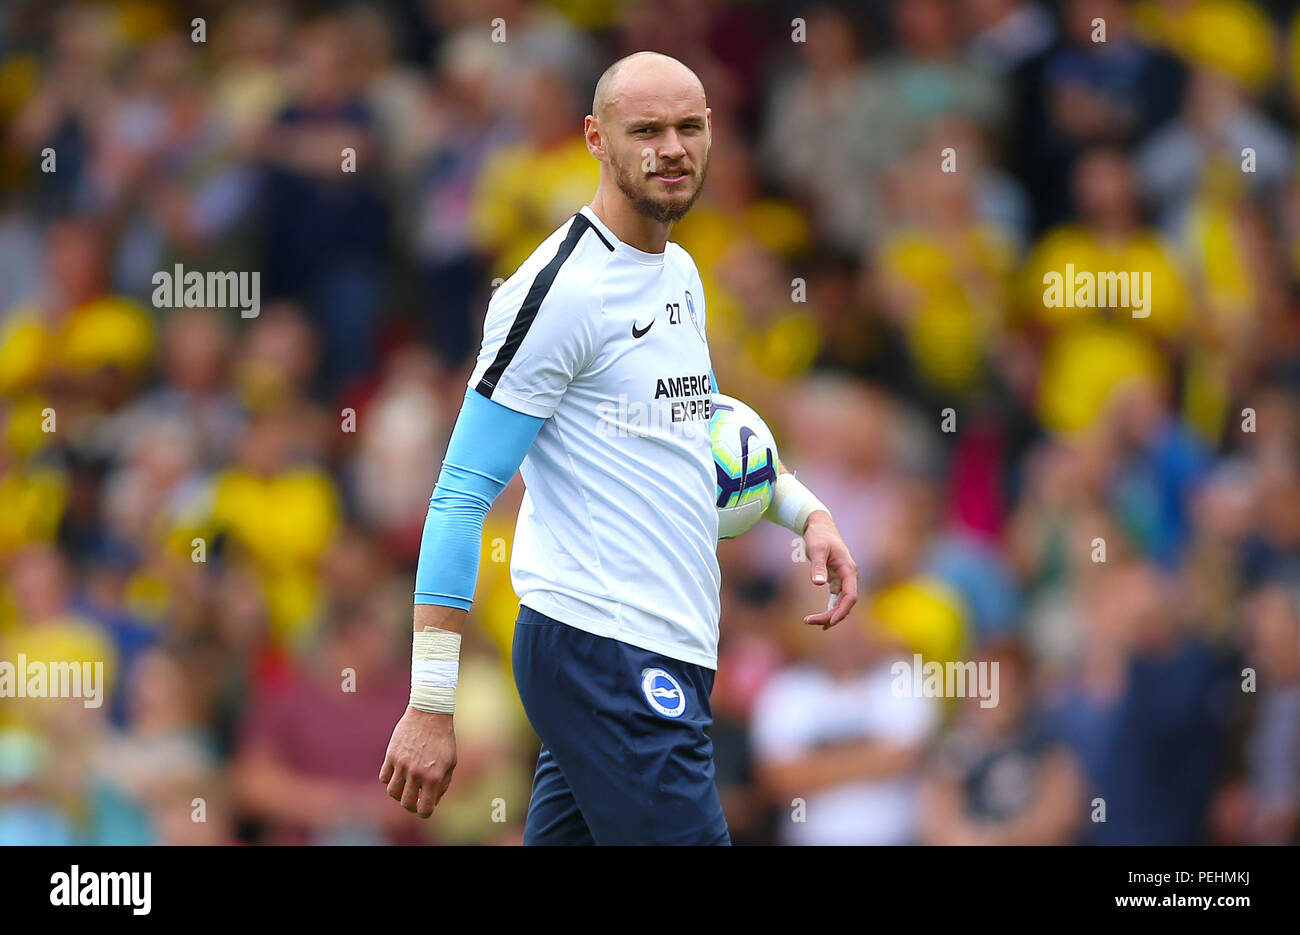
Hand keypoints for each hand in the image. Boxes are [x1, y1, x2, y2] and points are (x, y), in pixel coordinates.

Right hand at [379, 707, 456, 818]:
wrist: (430, 713)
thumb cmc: (443, 739)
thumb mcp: (451, 762)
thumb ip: (442, 784)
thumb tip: (432, 801)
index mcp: (434, 777)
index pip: (424, 808)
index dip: (424, 812)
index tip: (424, 808)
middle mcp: (416, 773)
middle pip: (406, 803)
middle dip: (411, 805)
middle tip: (414, 799)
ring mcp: (402, 764)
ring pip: (392, 792)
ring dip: (399, 792)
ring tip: (406, 786)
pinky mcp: (391, 755)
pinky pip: (384, 777)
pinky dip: (390, 778)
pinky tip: (398, 773)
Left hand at [800, 511, 858, 628]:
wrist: (819, 525)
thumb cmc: (819, 535)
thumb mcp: (816, 549)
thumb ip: (818, 566)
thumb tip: (819, 583)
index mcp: (848, 570)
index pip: (850, 596)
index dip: (842, 610)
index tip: (829, 621)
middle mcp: (849, 576)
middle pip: (845, 603)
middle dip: (830, 615)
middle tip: (810, 621)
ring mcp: (843, 578)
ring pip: (840, 602)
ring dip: (829, 614)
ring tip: (812, 622)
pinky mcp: (836, 578)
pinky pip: (836, 598)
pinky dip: (830, 608)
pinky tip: (822, 618)